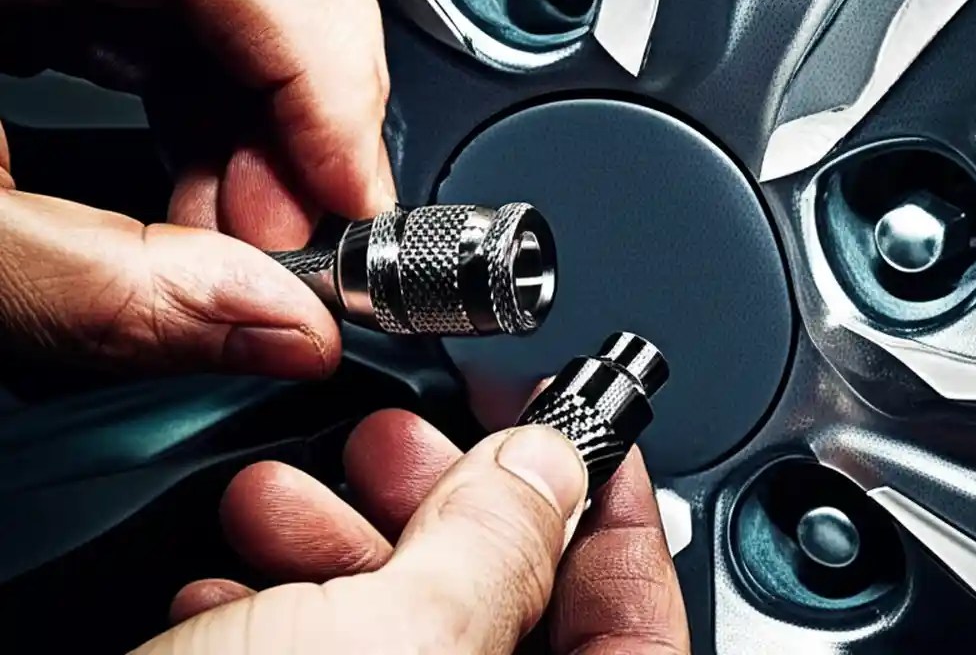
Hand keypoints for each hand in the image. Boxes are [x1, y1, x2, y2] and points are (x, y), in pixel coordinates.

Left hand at [0, 0, 396, 376]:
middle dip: (316, 117)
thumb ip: (108, 292)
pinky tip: (204, 197)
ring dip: (277, 131)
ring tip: (239, 240)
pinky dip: (229, 118)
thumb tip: (287, 332)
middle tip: (297, 241)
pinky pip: (207, 19)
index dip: (327, 81)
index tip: (356, 208)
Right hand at [138, 409, 689, 653]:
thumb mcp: (403, 644)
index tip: (587, 446)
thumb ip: (497, 547)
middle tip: (404, 449)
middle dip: (450, 522)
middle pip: (511, 629)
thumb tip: (549, 471)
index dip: (620, 527)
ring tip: (281, 499)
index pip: (639, 636)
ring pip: (406, 649)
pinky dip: (280, 624)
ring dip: (341, 559)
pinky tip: (229, 589)